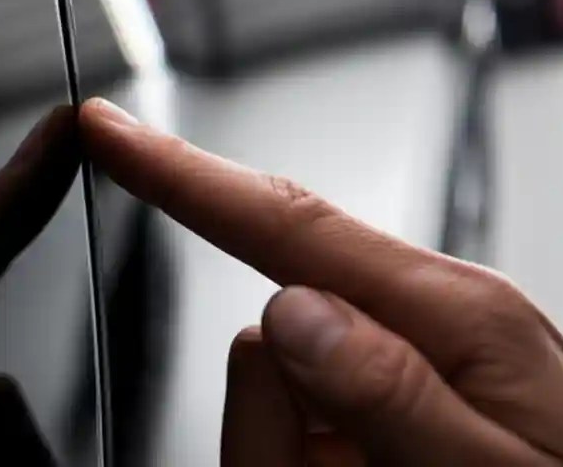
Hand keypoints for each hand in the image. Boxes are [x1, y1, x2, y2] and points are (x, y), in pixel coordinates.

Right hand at [80, 98, 562, 465]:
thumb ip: (395, 396)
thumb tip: (284, 312)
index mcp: (457, 315)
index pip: (289, 226)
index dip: (183, 176)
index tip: (105, 129)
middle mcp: (419, 330)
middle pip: (265, 342)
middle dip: (277, 428)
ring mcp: (396, 380)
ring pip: (272, 398)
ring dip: (300, 464)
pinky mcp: (383, 422)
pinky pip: (296, 439)